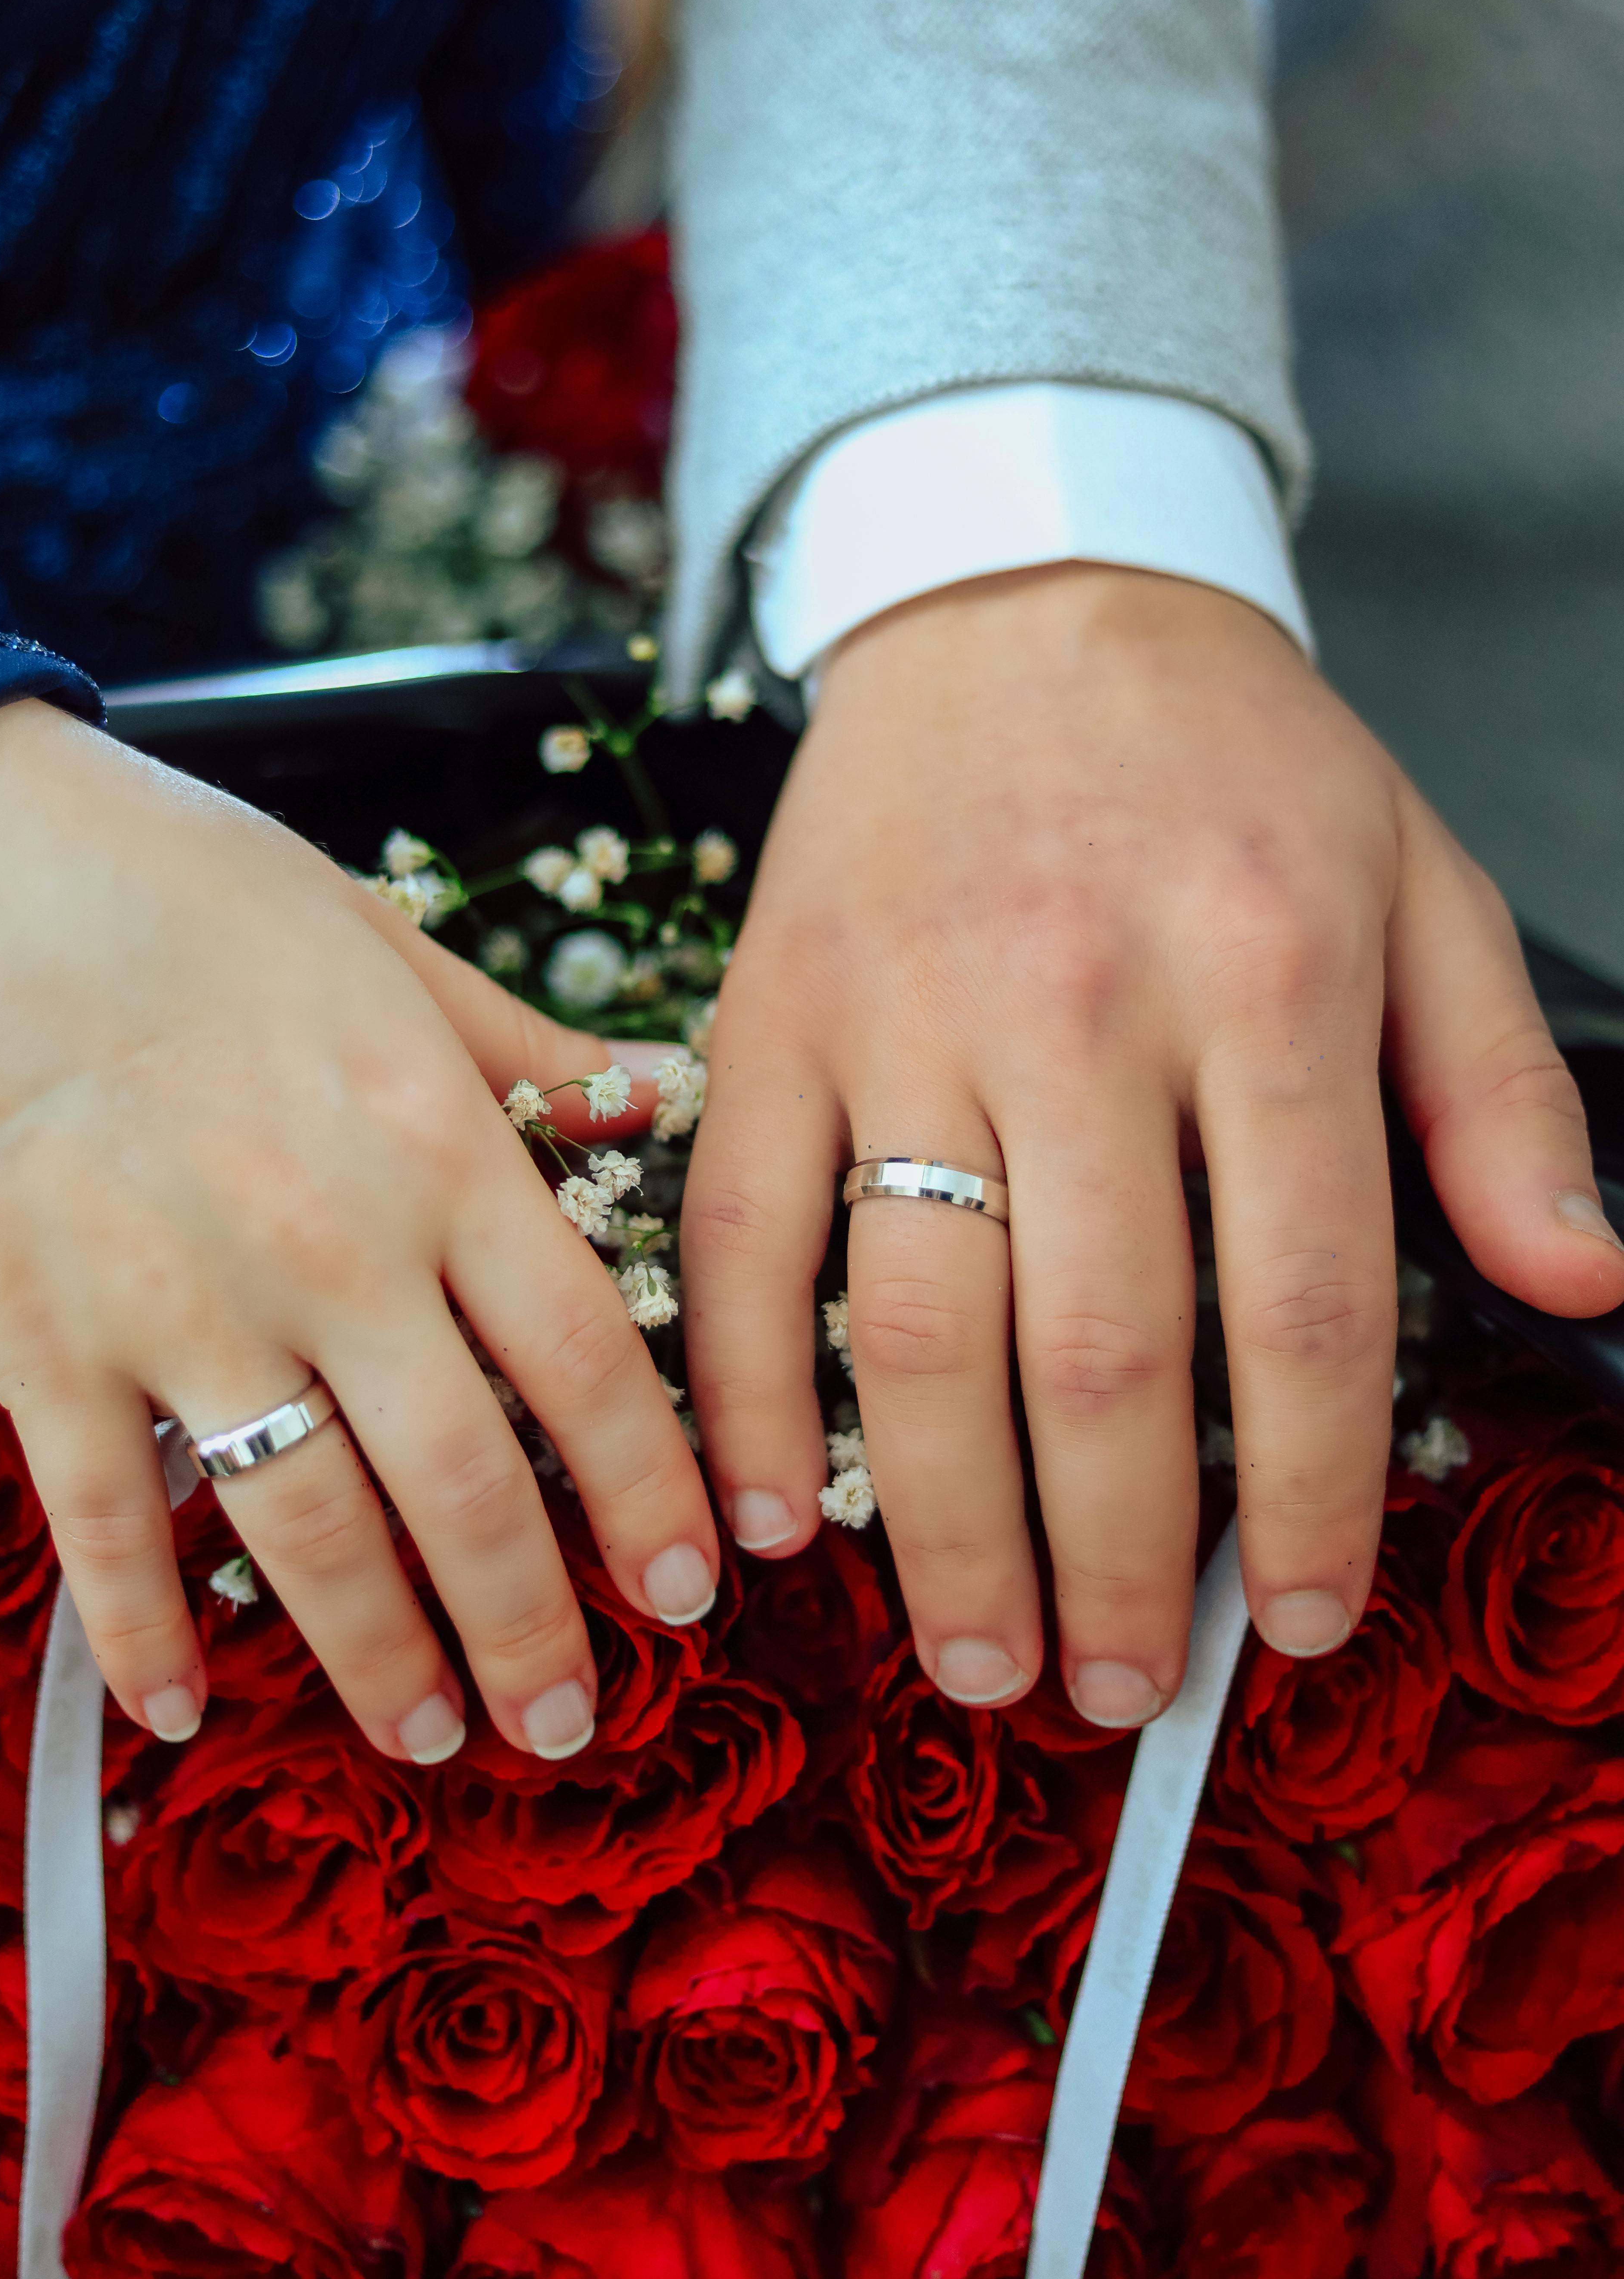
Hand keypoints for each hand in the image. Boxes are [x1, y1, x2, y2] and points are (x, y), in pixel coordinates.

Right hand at [0, 699, 715, 1760]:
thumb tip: (655, 1096)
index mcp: (436, 1150)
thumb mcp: (390, 946)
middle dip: (532, 1628)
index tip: (689, 1592)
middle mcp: (333, 1250)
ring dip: (381, 1658)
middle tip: (568, 1722)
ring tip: (432, 1737)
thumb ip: (525, 1051)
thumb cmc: (187, 893)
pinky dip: (140, 1634)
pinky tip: (176, 1715)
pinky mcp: (45, 1343)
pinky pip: (109, 1525)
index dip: (649, 1495)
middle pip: (466, 1486)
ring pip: (310, 1534)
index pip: (586, 1364)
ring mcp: (183, 1309)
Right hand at [683, 566, 1623, 1723]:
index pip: (1301, 1296)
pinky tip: (774, 1523)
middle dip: (1115, 1560)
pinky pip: (738, 1235)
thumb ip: (1500, 1097)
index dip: (1310, 1491)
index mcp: (1266, 974)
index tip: (1302, 1618)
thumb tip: (1579, 1283)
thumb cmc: (1236, 761)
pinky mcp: (770, 1012)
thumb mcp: (1425, 885)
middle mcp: (1076, 1003)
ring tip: (981, 1657)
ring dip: (944, 1525)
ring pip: (911, 1320)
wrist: (1019, 590)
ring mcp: (901, 1011)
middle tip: (1115, 1688)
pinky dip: (743, 1395)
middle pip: (1100, 1347)